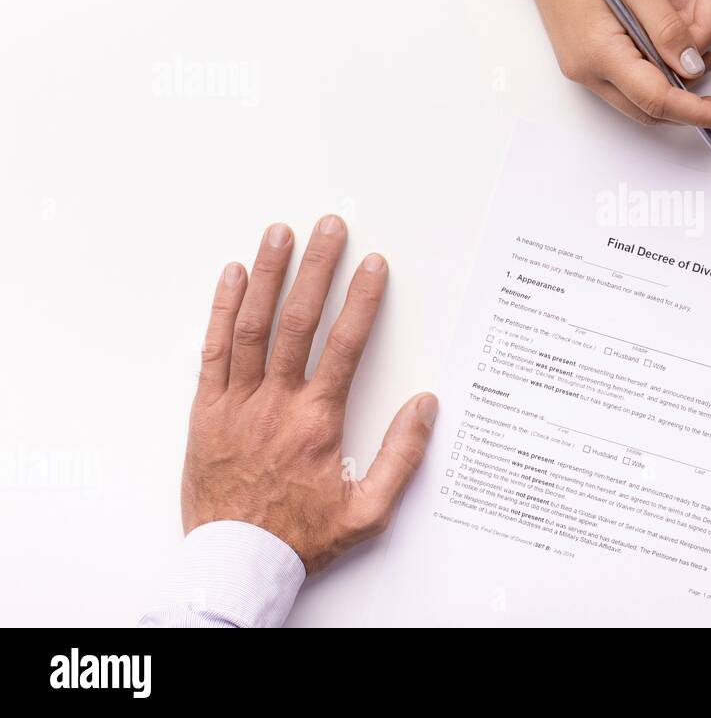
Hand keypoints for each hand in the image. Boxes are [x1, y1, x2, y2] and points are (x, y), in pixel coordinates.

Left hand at [183, 215, 435, 572]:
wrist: (236, 563)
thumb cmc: (302, 537)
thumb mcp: (369, 511)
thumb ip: (402, 456)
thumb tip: (426, 405)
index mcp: (317, 421)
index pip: (346, 344)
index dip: (363, 299)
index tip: (374, 265)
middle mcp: (276, 403)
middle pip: (299, 321)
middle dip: (317, 267)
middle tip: (329, 227)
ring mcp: (237, 403)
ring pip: (253, 326)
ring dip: (269, 275)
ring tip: (280, 233)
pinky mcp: (206, 411)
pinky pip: (213, 351)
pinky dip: (223, 309)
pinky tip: (234, 275)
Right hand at [457, 0, 710, 128]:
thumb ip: (667, 28)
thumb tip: (694, 68)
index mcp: (601, 53)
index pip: (657, 99)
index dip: (697, 112)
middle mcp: (589, 72)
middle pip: (648, 112)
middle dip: (691, 114)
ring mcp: (584, 72)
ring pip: (639, 104)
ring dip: (675, 99)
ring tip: (706, 69)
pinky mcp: (586, 65)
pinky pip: (627, 87)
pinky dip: (656, 83)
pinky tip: (676, 60)